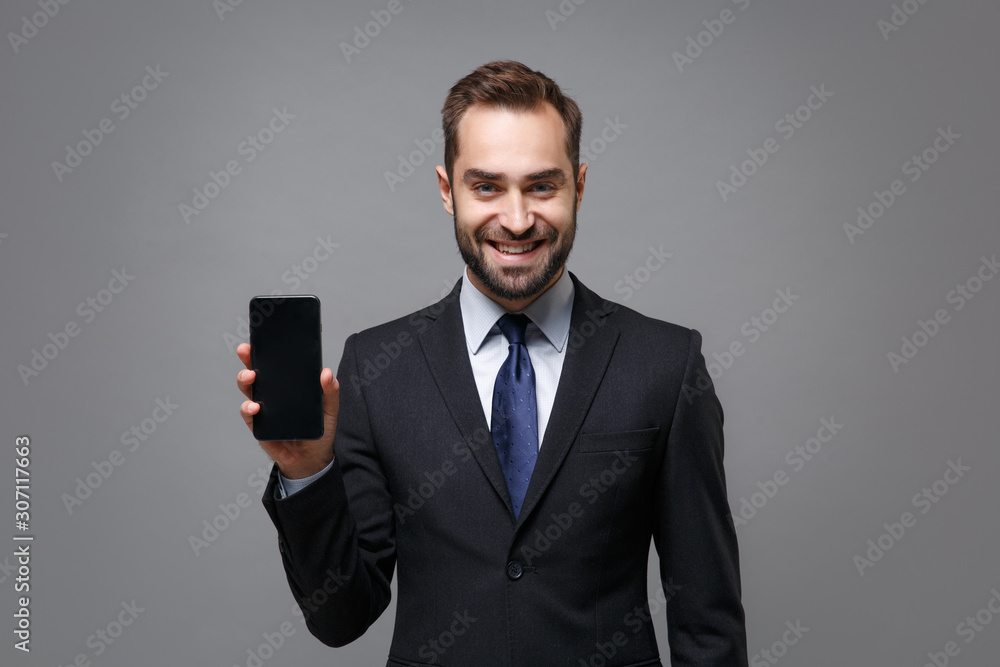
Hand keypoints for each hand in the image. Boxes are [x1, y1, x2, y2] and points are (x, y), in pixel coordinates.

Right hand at [236, 342, 338, 478]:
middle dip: (248, 360)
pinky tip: (255, 407)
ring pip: (248, 391)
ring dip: (245, 381)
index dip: (264, 351)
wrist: (312, 459)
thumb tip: (326, 373)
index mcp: (287, 386)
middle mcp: (272, 395)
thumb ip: (330, 391)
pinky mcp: (259, 427)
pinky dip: (248, 409)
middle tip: (246, 351)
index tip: (258, 338)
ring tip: (251, 378)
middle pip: (256, 373)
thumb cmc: (319, 430)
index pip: (274, 365)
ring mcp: (263, 409)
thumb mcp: (329, 409)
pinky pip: (249, 415)